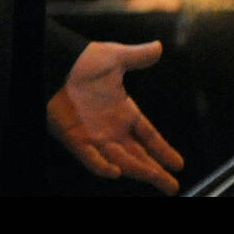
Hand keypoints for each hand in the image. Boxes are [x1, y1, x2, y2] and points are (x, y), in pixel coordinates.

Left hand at [48, 40, 183, 194]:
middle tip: (172, 186)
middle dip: (155, 171)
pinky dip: (102, 166)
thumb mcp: (115, 56)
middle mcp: (111, 127)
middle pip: (138, 155)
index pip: (149, 136)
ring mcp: (94, 135)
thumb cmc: (82, 60)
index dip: (163, 150)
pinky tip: (115, 172)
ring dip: (137, 170)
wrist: (55, 62)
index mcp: (123, 111)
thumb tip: (158, 47)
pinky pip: (91, 159)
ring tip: (155, 178)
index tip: (178, 164)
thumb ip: (137, 56)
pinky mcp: (75, 139)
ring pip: (121, 160)